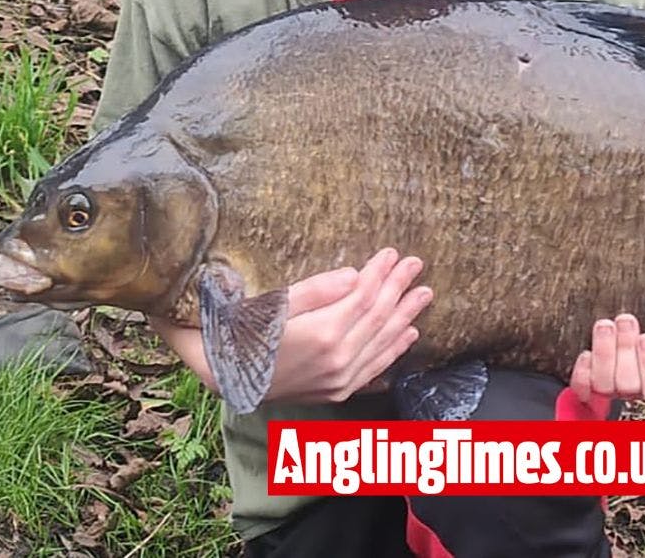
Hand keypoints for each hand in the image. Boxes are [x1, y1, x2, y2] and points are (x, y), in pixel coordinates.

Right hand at [152, 248, 432, 403]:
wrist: (220, 376)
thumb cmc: (239, 330)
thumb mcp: (272, 302)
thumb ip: (317, 290)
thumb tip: (356, 275)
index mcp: (323, 334)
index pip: (364, 297)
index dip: (381, 273)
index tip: (393, 252)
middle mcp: (337, 360)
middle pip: (379, 317)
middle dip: (399, 288)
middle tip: (417, 265)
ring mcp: (340, 380)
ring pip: (382, 343)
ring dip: (405, 317)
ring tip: (424, 295)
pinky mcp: (336, 392)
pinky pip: (375, 369)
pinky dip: (394, 350)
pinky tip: (408, 334)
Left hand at [569, 313, 644, 405]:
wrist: (625, 354)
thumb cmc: (642, 346)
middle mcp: (632, 396)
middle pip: (628, 384)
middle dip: (625, 348)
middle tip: (625, 321)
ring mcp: (608, 394)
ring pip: (603, 383)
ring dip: (604, 351)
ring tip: (605, 326)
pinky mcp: (586, 392)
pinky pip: (582, 388)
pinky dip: (583, 372)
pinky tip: (586, 355)